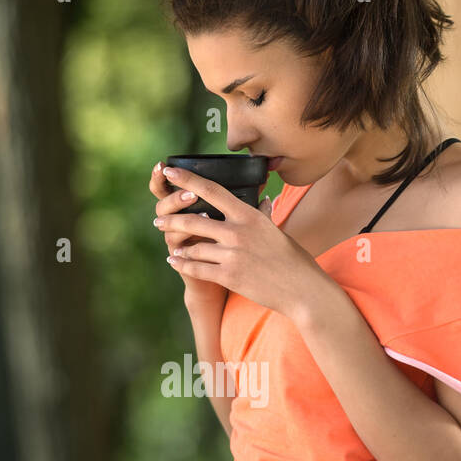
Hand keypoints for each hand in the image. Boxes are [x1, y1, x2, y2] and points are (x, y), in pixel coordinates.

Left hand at [155, 165, 325, 318]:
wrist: (301, 288)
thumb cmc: (292, 258)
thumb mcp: (277, 231)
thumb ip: (264, 215)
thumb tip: (264, 200)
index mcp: (248, 215)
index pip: (212, 190)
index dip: (187, 179)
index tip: (170, 171)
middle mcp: (238, 232)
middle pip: (193, 220)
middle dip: (171, 220)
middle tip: (158, 220)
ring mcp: (232, 255)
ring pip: (193, 247)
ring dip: (178, 247)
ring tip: (171, 246)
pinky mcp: (229, 276)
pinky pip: (197, 269)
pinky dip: (183, 265)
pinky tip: (176, 261)